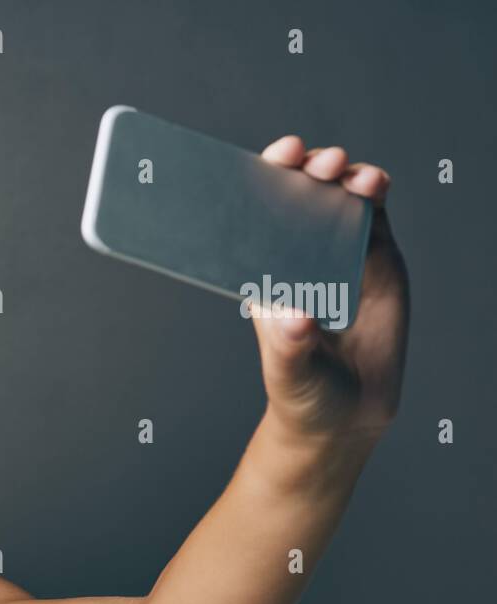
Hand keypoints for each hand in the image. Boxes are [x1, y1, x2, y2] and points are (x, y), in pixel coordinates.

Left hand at [249, 136, 409, 442]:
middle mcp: (297, 255)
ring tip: (350, 176)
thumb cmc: (303, 392)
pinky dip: (373, 194)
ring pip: (336, 199)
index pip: (256, 218)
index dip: (262, 183)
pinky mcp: (374, 260)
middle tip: (313, 162)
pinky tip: (374, 184)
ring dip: (341, 177)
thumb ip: (289, 348)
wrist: (347, 414)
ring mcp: (337, 253)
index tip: (273, 162)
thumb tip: (294, 317)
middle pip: (296, 197)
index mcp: (264, 274)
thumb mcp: (289, 374)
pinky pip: (372, 217)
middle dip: (303, 169)